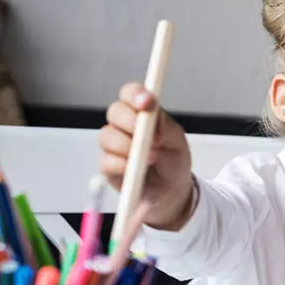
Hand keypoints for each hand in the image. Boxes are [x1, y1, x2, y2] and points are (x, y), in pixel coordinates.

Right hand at [99, 82, 192, 229]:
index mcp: (142, 113)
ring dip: (128, 146)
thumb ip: (166, 126)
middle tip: (151, 138)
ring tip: (151, 158)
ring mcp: (113, 145)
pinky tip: (136, 169)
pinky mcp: (107, 166)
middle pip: (115, 111)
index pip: (130, 93)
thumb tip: (153, 116)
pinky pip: (106, 160)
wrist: (171, 191)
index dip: (135, 94)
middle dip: (130, 122)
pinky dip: (122, 164)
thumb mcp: (178, 141)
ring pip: (107, 135)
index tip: (146, 102)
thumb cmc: (173, 161)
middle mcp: (124, 125)